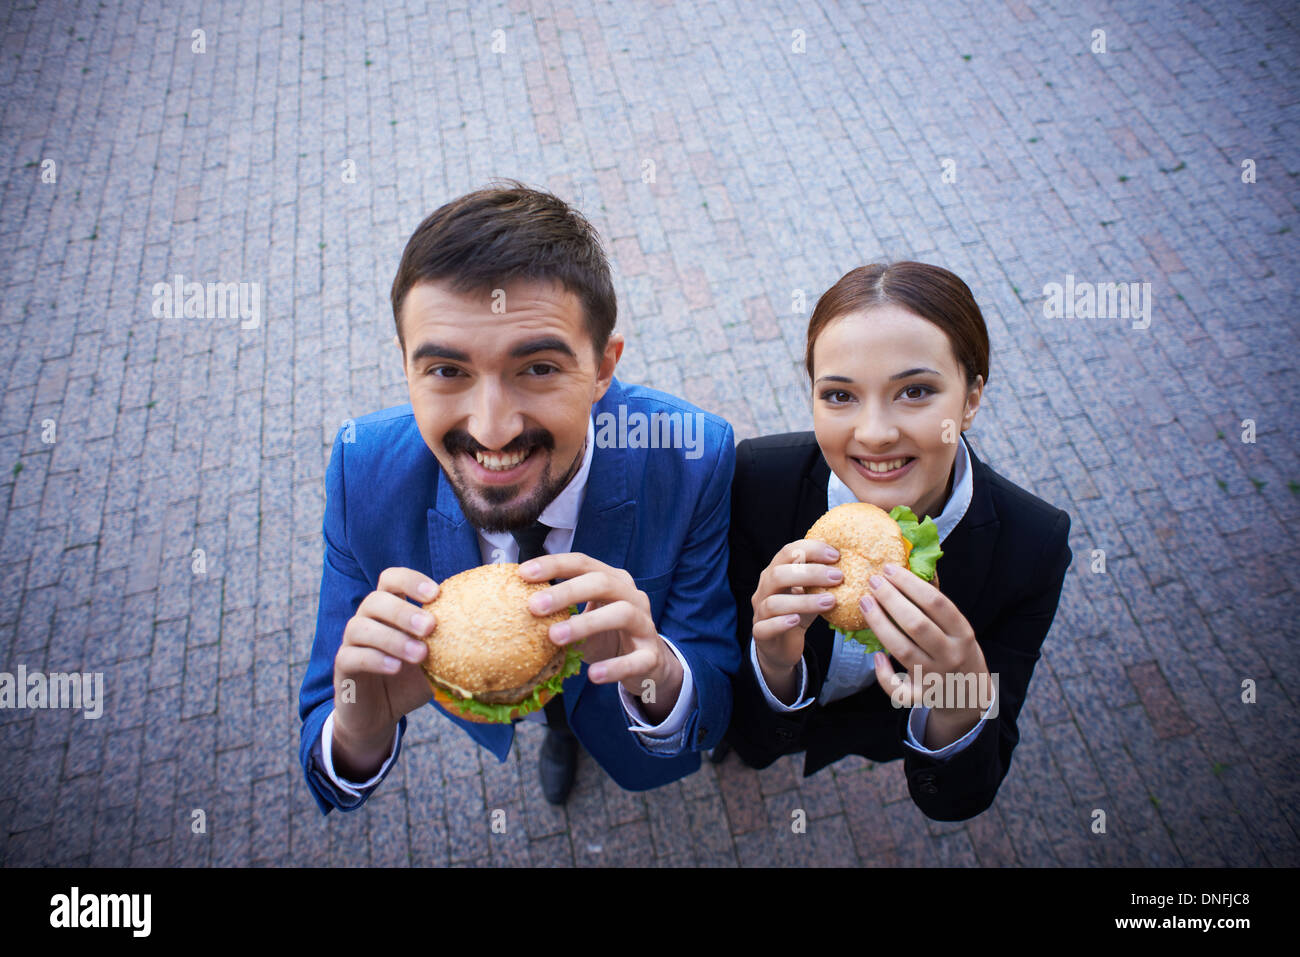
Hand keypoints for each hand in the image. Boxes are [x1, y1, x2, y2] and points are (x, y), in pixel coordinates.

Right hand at [331, 567, 437, 776]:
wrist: (379, 715)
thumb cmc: (409, 680)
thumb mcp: (435, 662)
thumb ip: (452, 646)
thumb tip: (495, 638)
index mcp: (390, 609)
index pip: (391, 579)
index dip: (410, 580)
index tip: (435, 593)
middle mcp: (367, 619)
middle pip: (376, 600)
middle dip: (404, 611)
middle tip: (430, 627)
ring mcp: (352, 642)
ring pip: (361, 627)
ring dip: (392, 638)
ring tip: (419, 654)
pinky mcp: (343, 667)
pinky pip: (352, 656)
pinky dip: (375, 659)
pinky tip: (396, 668)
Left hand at [519, 553, 680, 721]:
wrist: (649, 666)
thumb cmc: (607, 637)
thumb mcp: (583, 620)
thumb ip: (559, 613)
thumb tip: (511, 610)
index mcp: (613, 581)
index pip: (583, 563)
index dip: (554, 565)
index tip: (523, 573)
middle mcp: (632, 596)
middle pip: (602, 582)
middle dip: (567, 592)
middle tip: (534, 606)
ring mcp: (645, 624)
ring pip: (622, 614)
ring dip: (586, 623)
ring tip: (555, 637)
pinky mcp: (652, 655)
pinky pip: (635, 659)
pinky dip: (614, 667)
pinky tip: (593, 675)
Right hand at [749, 539, 841, 699]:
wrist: (781, 646)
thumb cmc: (799, 614)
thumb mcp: (811, 593)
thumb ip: (822, 580)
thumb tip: (854, 563)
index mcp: (776, 572)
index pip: (789, 552)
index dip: (812, 550)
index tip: (836, 555)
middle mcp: (764, 589)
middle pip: (779, 574)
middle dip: (810, 573)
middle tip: (838, 577)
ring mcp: (760, 611)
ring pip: (774, 602)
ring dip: (804, 601)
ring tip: (830, 601)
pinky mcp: (760, 633)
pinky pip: (765, 627)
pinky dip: (781, 623)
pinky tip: (797, 621)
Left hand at [862, 562, 991, 745]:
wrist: (970, 694)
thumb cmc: (958, 651)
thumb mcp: (958, 628)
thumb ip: (937, 606)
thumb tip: (913, 569)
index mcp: (963, 633)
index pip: (937, 603)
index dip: (911, 584)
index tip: (889, 568)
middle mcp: (951, 655)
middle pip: (917, 625)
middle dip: (891, 599)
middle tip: (872, 581)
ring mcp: (936, 678)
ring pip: (903, 651)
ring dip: (880, 625)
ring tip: (865, 602)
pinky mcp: (921, 697)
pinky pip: (898, 688)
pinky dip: (884, 673)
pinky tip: (876, 656)